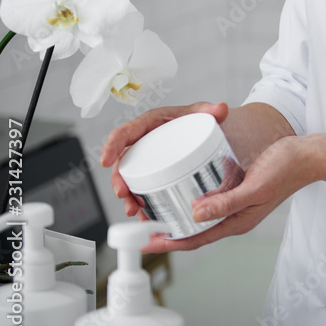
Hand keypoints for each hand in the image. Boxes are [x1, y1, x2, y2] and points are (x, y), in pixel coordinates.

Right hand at [101, 101, 229, 219]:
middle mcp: (145, 143)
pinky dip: (144, 204)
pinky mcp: (156, 175)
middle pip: (123, 162)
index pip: (125, 133)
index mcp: (150, 124)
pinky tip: (147, 217)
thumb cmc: (201, 119)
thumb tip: (221, 108)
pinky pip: (144, 190)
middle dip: (118, 180)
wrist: (212, 131)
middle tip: (123, 194)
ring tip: (134, 211)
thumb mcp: (204, 114)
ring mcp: (148, 161)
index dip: (112, 145)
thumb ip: (212, 111)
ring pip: (130, 180)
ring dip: (129, 197)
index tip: (105, 160)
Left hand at [139, 135, 312, 252]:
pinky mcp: (238, 191)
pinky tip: (182, 188)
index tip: (146, 242)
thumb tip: (196, 214)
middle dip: (168, 232)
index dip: (169, 243)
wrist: (307, 156)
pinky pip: (210, 201)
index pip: (196, 239)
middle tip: (142, 225)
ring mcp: (236, 205)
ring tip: (156, 209)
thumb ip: (227, 203)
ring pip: (200, 216)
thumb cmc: (286, 169)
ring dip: (178, 216)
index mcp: (238, 222)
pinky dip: (192, 200)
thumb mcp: (255, 186)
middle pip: (194, 231)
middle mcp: (234, 217)